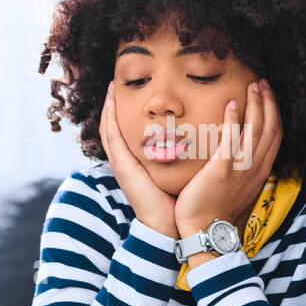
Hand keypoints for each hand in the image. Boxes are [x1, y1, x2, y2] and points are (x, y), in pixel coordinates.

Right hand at [100, 80, 176, 237]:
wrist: (168, 224)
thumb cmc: (177, 201)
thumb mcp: (177, 173)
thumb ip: (180, 158)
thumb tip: (197, 142)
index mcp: (138, 162)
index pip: (127, 132)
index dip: (126, 113)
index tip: (131, 93)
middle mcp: (126, 160)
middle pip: (114, 126)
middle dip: (112, 104)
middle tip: (115, 81)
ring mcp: (121, 162)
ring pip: (109, 127)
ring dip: (108, 105)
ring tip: (111, 85)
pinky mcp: (122, 165)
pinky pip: (112, 135)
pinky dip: (110, 116)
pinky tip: (112, 100)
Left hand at [174, 79, 281, 239]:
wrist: (206, 230)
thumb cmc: (217, 210)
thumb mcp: (237, 188)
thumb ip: (241, 169)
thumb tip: (238, 155)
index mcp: (260, 170)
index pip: (275, 136)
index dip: (274, 113)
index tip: (268, 96)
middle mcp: (256, 167)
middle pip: (270, 128)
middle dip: (268, 103)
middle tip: (262, 82)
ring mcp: (241, 168)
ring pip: (256, 130)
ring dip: (256, 105)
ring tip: (252, 85)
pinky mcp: (222, 170)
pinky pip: (232, 140)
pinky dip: (235, 121)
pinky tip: (232, 105)